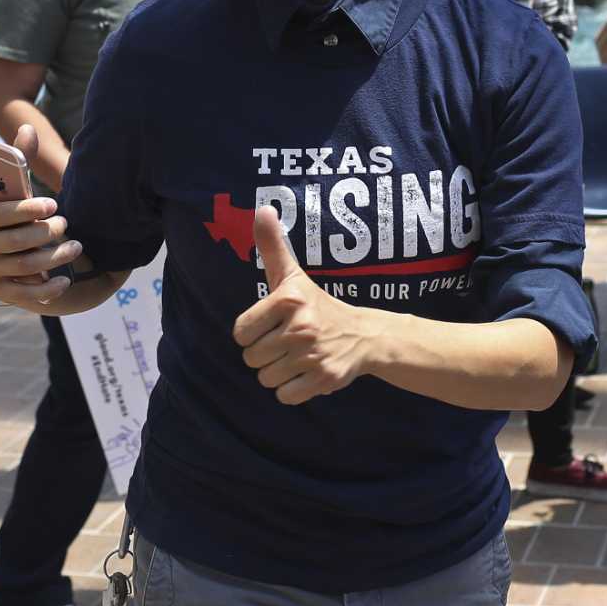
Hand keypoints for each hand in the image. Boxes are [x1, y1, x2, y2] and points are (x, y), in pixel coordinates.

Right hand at [0, 193, 81, 309]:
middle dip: (46, 231)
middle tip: (64, 223)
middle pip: (16, 241)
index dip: (28, 209)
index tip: (53, 205)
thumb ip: (11, 200)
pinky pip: (24, 294)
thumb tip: (42, 202)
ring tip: (75, 247)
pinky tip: (65, 280)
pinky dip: (48, 289)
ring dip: (56, 256)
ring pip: (25, 266)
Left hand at [233, 207, 373, 404]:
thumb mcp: (292, 274)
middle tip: (288, 343)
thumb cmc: (318, 305)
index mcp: (288, 299)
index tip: (273, 326)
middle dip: (266, 355)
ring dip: (278, 373)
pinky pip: (285, 396)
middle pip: (252, 359)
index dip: (253, 333)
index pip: (241, 333)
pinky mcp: (324, 379)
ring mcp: (313, 354)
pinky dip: (292, 391)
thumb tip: (262, 209)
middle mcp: (300, 327)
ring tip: (297, 358)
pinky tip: (306, 374)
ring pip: (266, 379)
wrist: (366, 336)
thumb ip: (273, 245)